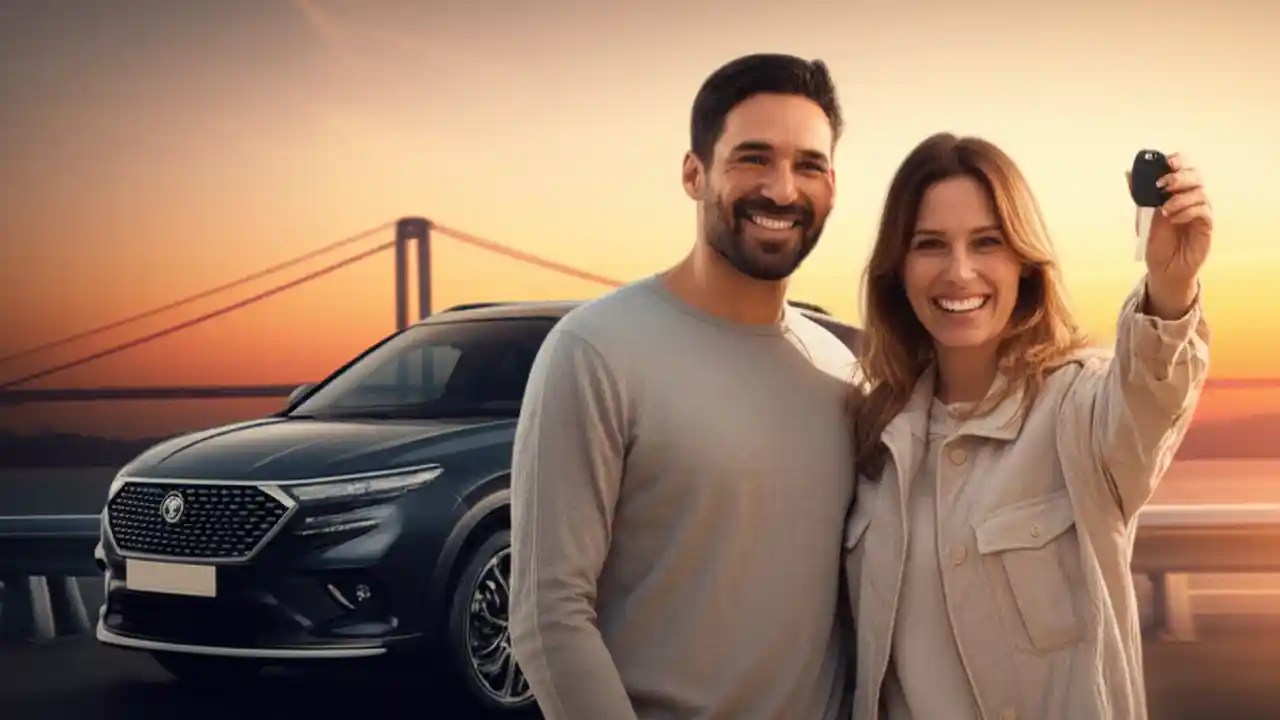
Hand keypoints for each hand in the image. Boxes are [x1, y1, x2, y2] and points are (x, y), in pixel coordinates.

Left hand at [1126, 152, 1211, 317]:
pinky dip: (1187, 211)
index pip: (1184, 167)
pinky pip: (1203, 211)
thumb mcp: (1143, 215)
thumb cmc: (1155, 240)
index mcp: (1177, 191)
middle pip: (1196, 176)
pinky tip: (1174, 219)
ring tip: (1165, 211)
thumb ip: (1139, 194)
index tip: (1167, 162)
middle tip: (1163, 185)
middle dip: (1179, 177)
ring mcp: (1200, 211)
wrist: (1163, 268)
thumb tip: (1129, 172)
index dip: (1178, 160)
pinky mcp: (1206, 226)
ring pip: (1200, 192)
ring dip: (1180, 198)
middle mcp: (1191, 198)